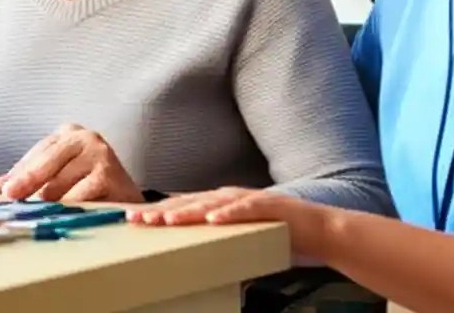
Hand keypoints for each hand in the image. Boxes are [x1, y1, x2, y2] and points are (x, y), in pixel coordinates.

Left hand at [0, 124, 143, 202]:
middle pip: (47, 161)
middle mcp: (85, 138)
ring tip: (40, 214)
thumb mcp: (57, 175)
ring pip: (62, 182)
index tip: (2, 190)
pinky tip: (63, 216)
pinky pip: (80, 197)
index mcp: (68, 134)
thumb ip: (28, 177)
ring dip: (48, 201)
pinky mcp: (111, 175)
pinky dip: (69, 208)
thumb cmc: (89, 185)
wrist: (128, 199)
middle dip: (27, 181)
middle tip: (10, 196)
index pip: (37, 153)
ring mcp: (100, 154)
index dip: (18, 173)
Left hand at [128, 187, 337, 258]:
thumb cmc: (276, 234)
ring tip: (167, 220)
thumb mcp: (239, 238)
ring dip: (188, 212)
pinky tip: (212, 219)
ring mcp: (249, 200)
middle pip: (190, 203)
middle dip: (162, 211)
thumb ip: (216, 242)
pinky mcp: (269, 207)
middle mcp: (230, 197)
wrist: (319, 229)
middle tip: (138, 218)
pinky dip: (228, 214)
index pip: (183, 206)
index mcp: (221, 204)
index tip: (134, 217)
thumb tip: (190, 256)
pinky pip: (245, 210)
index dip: (158, 210)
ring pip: (212, 204)